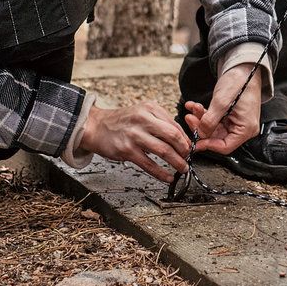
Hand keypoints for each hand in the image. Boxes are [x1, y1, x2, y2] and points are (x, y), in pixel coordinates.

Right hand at [77, 99, 191, 181]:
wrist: (96, 126)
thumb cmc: (121, 121)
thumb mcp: (142, 112)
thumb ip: (160, 122)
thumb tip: (181, 138)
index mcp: (150, 108)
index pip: (174, 124)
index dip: (185, 138)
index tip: (190, 147)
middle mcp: (143, 119)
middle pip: (172, 136)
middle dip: (184, 150)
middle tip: (188, 157)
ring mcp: (135, 135)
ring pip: (163, 151)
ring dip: (177, 162)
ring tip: (182, 168)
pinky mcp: (127, 150)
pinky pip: (149, 165)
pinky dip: (161, 173)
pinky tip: (167, 177)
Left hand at [182, 63, 262, 155]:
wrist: (243, 66)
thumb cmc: (240, 81)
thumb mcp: (221, 102)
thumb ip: (210, 121)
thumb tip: (200, 135)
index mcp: (246, 128)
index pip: (225, 146)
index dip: (208, 145)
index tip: (195, 142)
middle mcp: (242, 127)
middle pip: (217, 137)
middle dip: (201, 128)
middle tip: (189, 119)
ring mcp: (235, 121)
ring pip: (213, 128)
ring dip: (200, 118)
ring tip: (192, 108)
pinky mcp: (229, 115)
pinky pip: (214, 119)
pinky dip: (204, 113)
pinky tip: (195, 106)